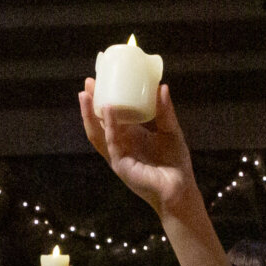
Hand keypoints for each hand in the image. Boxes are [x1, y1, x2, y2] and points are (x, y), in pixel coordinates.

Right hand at [80, 79, 201, 219]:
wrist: (179, 187)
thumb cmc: (175, 162)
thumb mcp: (170, 129)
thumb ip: (164, 110)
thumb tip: (161, 86)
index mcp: (130, 135)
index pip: (112, 115)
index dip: (105, 98)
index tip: (101, 79)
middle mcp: (120, 144)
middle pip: (99, 122)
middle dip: (91, 103)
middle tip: (89, 83)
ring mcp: (118, 155)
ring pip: (97, 133)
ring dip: (90, 114)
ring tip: (86, 96)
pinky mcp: (121, 164)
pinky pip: (112, 143)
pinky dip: (109, 126)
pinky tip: (108, 111)